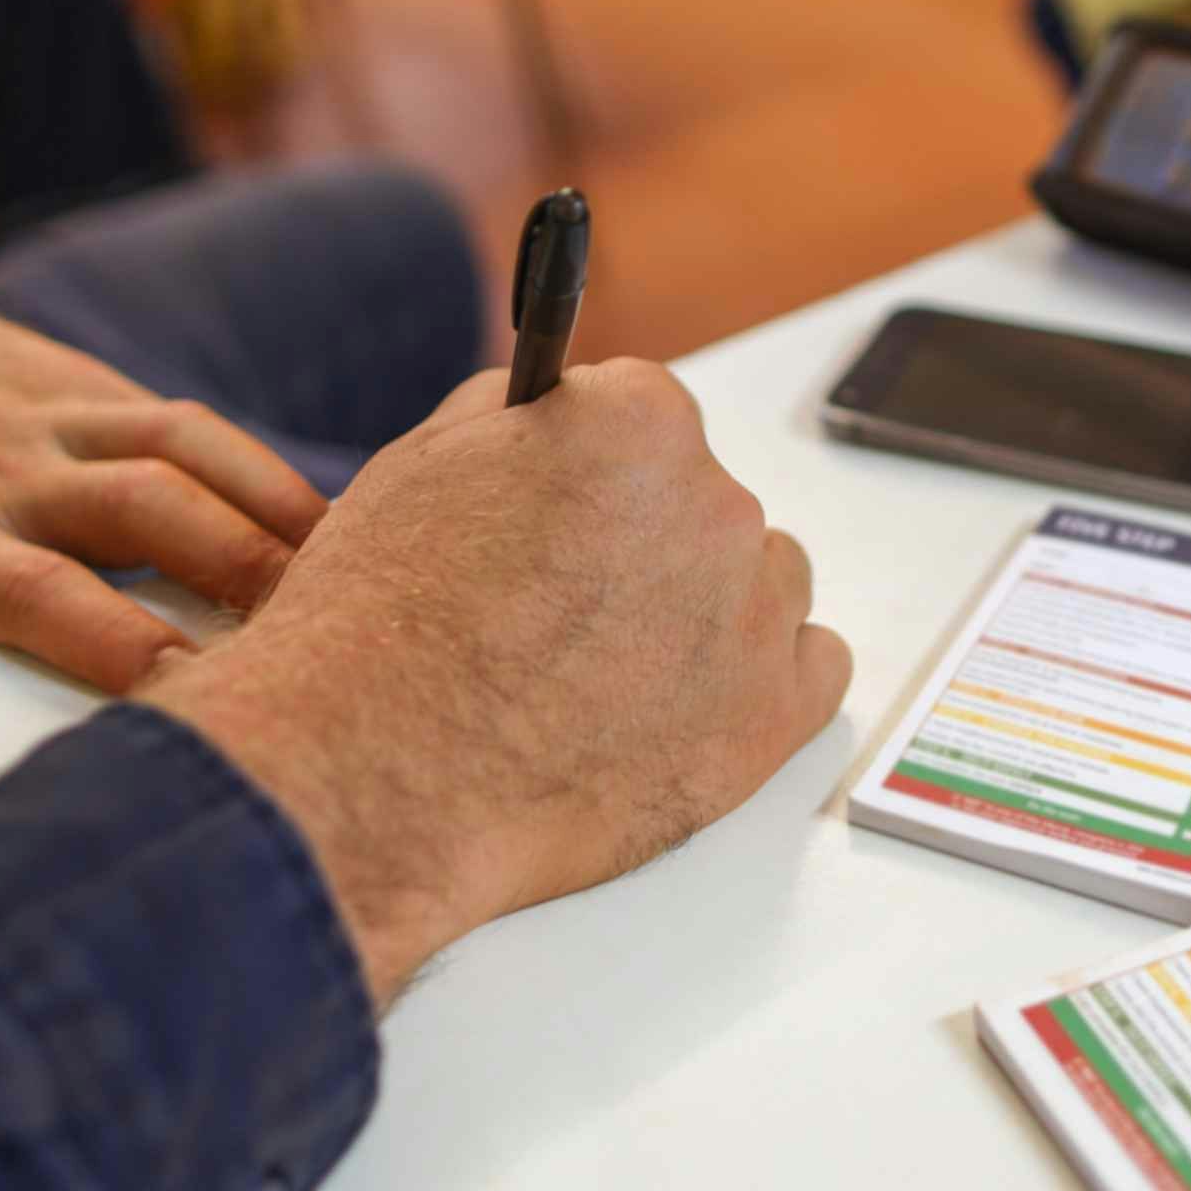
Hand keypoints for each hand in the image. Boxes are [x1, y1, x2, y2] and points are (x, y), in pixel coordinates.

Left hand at [0, 234, 325, 714]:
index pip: (47, 600)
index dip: (133, 650)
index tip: (208, 705)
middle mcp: (1, 473)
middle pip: (147, 511)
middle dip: (244, 570)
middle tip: (330, 635)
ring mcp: (47, 415)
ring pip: (185, 448)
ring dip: (275, 505)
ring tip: (356, 569)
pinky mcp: (77, 381)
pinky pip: (181, 419)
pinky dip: (254, 465)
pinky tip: (316, 517)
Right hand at [142, 361, 851, 1001]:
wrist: (378, 781)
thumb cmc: (379, 631)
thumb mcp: (420, 467)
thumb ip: (513, 420)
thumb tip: (555, 409)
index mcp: (635, 423)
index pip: (646, 416)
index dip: (592, 475)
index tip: (564, 519)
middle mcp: (714, 504)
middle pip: (701, 504)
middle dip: (643, 548)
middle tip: (562, 616)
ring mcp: (753, 613)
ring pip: (762, 583)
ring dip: (706, 612)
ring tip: (609, 676)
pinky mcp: (773, 718)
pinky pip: (813, 667)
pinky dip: (760, 682)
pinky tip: (687, 706)